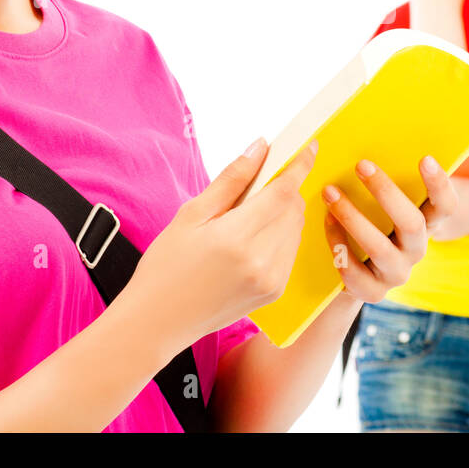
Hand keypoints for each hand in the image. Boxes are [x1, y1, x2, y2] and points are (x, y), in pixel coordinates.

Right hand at [127, 138, 317, 350]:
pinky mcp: (274, 292)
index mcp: (237, 238)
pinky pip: (290, 250)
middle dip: (284, 188)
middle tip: (258, 184)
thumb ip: (231, 179)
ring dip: (284, 211)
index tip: (309, 145)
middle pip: (293, 207)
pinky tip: (253, 238)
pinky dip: (281, 235)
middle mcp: (261, 261)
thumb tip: (260, 147)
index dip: (300, 164)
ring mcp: (272, 280)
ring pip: (295, 228)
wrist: (159, 322)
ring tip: (249, 215)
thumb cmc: (167, 264)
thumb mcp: (191, 215)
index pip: (284, 191)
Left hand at [320, 155, 456, 302]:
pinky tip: (326, 222)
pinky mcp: (373, 291)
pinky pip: (354, 270)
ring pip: (379, 247)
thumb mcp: (387, 205)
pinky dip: (338, 243)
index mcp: (428, 224)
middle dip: (386, 192)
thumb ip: (388, 182)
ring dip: (352, 217)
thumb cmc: (374, 223)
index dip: (439, 184)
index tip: (425, 158)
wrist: (358, 273)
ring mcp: (397, 273)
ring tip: (330, 193)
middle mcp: (417, 249)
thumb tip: (374, 142)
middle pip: (412, 223)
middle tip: (361, 165)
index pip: (446, 206)